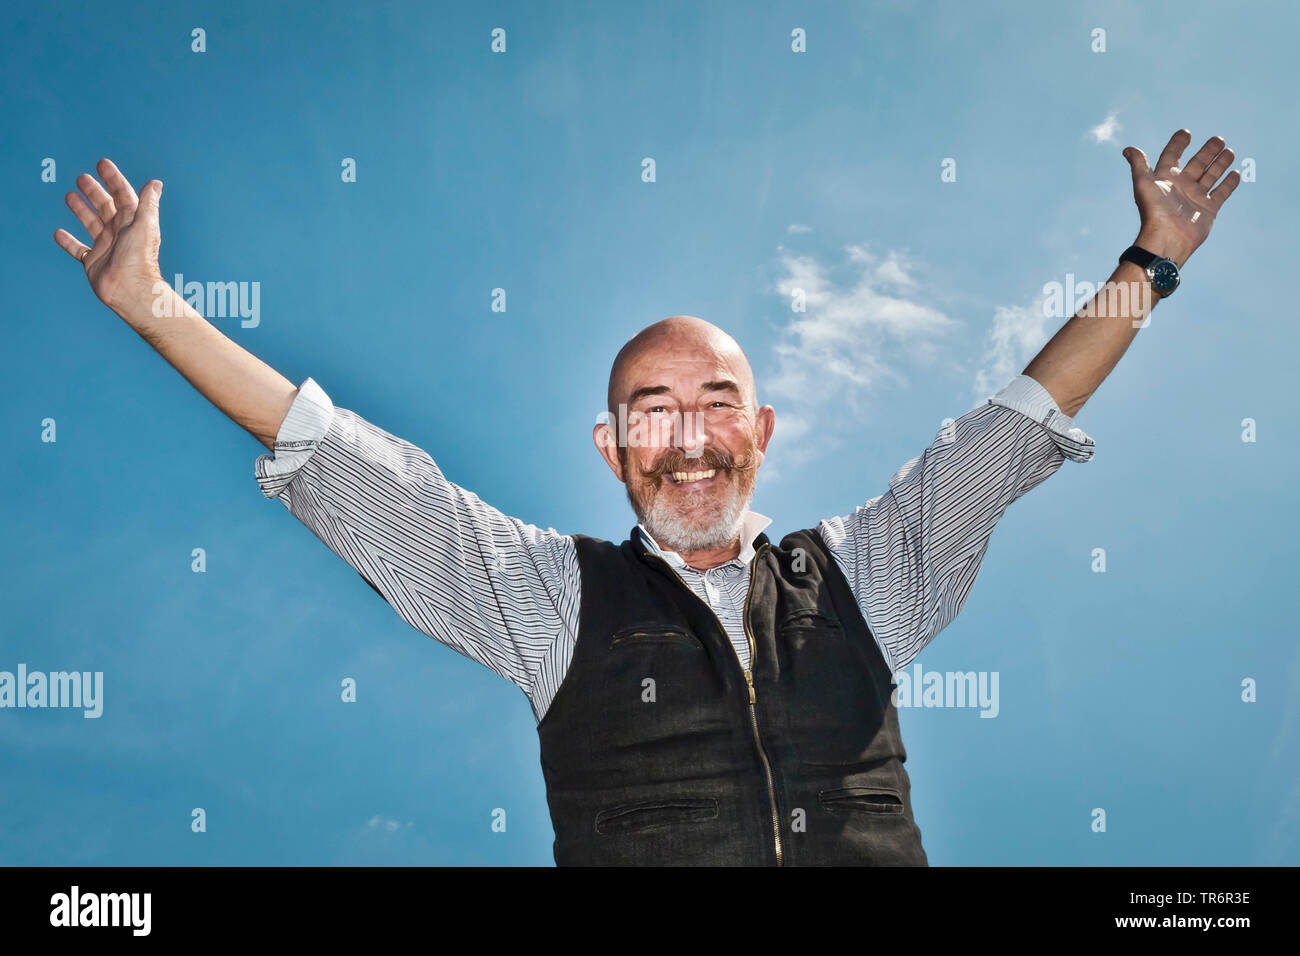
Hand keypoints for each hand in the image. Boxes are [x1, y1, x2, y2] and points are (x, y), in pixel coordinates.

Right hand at [53, 159, 165, 311]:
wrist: (130, 289)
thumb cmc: (139, 257)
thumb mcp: (144, 224)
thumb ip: (148, 203)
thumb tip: (156, 183)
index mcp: (132, 222)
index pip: (123, 195)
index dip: (113, 179)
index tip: (102, 163)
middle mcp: (119, 233)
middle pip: (105, 207)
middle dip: (94, 192)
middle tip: (82, 178)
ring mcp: (106, 247)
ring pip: (91, 223)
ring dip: (81, 209)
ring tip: (69, 196)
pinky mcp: (94, 262)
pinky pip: (78, 249)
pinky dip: (68, 242)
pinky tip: (58, 233)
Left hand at [1122, 129, 1240, 267]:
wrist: (1167, 237)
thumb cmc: (1154, 210)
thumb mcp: (1144, 183)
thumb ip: (1139, 164)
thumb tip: (1127, 149)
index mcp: (1165, 178)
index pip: (1172, 156)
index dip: (1178, 144)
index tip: (1186, 133)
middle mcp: (1181, 186)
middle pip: (1197, 163)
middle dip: (1207, 151)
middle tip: (1218, 139)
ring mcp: (1196, 197)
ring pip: (1211, 175)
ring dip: (1220, 163)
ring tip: (1229, 151)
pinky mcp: (1209, 208)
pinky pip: (1222, 193)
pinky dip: (1229, 183)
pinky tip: (1236, 172)